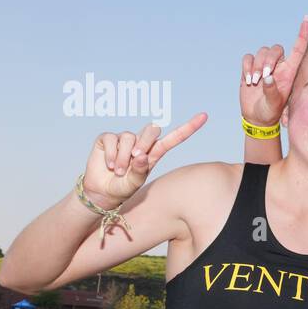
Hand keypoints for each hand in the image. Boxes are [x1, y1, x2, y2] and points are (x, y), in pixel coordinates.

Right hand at [82, 113, 207, 205]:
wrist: (103, 192)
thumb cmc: (124, 187)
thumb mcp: (135, 183)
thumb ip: (140, 171)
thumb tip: (141, 156)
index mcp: (154, 152)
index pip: (174, 138)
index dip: (188, 127)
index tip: (204, 117)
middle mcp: (141, 142)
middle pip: (152, 129)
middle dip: (145, 142)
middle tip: (136, 158)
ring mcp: (124, 138)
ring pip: (130, 136)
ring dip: (124, 157)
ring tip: (119, 170)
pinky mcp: (108, 138)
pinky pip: (112, 139)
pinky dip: (111, 154)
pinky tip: (109, 165)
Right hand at [240, 15, 307, 126]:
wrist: (257, 116)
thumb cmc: (270, 111)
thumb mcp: (274, 104)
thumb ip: (272, 91)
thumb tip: (266, 77)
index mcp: (289, 72)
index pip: (298, 48)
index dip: (303, 33)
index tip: (307, 18)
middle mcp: (279, 66)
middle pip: (275, 49)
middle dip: (268, 61)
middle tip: (263, 77)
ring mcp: (264, 66)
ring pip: (261, 52)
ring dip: (255, 66)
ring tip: (254, 82)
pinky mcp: (251, 68)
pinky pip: (248, 58)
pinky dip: (246, 67)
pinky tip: (248, 80)